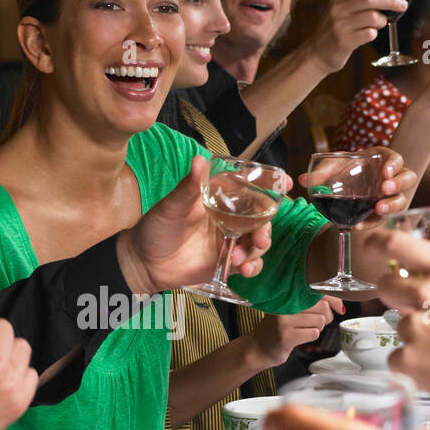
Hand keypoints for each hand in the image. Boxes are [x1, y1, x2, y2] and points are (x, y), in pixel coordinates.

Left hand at [118, 155, 278, 293]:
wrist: (144, 264)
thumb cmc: (155, 228)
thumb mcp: (171, 207)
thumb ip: (189, 188)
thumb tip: (199, 160)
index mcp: (218, 198)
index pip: (249, 188)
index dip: (270, 185)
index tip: (285, 183)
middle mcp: (228, 218)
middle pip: (260, 218)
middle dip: (266, 226)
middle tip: (259, 236)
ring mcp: (229, 241)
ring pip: (258, 241)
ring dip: (257, 248)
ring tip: (240, 258)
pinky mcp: (226, 262)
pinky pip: (249, 264)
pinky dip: (252, 266)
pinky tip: (244, 270)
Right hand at [250, 298, 343, 365]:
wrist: (257, 348)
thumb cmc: (277, 329)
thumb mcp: (290, 310)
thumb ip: (310, 304)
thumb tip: (339, 305)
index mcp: (286, 296)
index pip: (317, 292)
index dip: (333, 300)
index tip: (339, 308)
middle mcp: (284, 305)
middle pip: (322, 307)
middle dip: (325, 317)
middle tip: (317, 323)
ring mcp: (284, 321)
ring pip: (319, 321)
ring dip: (316, 328)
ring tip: (303, 330)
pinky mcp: (286, 336)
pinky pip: (314, 333)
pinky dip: (310, 337)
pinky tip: (299, 337)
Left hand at [299, 145, 417, 221]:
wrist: (342, 185)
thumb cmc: (343, 170)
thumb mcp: (332, 167)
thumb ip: (321, 172)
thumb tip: (303, 180)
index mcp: (383, 161)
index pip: (396, 160)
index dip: (394, 164)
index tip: (385, 171)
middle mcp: (390, 179)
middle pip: (407, 179)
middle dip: (398, 184)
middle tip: (384, 189)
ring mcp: (388, 197)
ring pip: (401, 200)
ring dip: (392, 205)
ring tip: (378, 208)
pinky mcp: (380, 213)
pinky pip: (381, 219)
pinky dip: (370, 223)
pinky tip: (358, 225)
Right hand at [308, 0, 409, 73]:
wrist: (316, 54)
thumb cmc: (336, 29)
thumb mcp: (342, 8)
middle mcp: (337, 9)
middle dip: (390, 0)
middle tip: (403, 5)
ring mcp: (339, 26)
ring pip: (372, 17)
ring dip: (382, 20)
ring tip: (381, 23)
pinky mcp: (343, 42)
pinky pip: (369, 34)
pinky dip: (374, 33)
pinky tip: (369, 34)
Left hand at [355, 229, 429, 429]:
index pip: (398, 244)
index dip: (378, 242)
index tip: (371, 244)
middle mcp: (427, 293)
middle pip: (386, 286)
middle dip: (396, 295)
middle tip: (421, 311)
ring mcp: (413, 326)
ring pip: (397, 324)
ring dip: (414, 334)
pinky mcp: (407, 358)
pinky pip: (397, 357)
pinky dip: (411, 364)